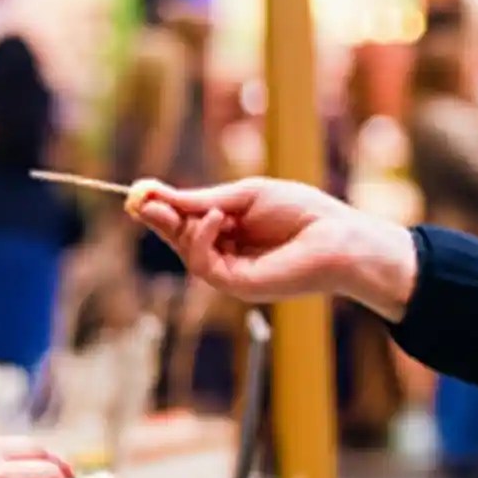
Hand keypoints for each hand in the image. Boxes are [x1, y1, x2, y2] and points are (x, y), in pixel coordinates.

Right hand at [132, 177, 418, 320]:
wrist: (337, 237)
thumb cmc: (301, 211)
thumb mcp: (245, 196)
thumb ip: (203, 200)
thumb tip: (160, 195)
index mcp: (231, 229)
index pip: (187, 221)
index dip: (164, 207)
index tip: (142, 191)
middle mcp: (227, 252)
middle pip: (180, 238)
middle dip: (160, 218)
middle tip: (140, 199)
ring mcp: (231, 271)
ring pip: (188, 252)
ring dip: (182, 226)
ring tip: (193, 205)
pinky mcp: (237, 285)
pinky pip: (204, 264)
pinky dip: (203, 238)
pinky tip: (217, 218)